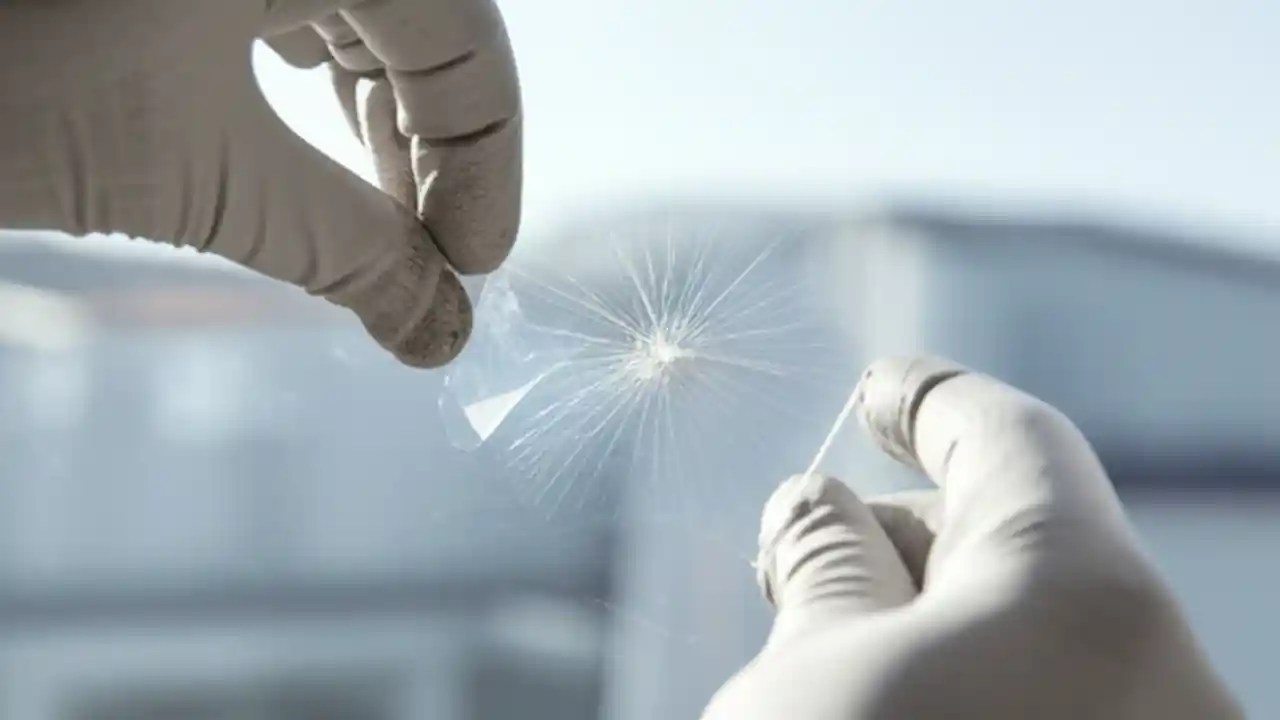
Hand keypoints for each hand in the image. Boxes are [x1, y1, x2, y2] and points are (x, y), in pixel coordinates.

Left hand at [0, 0, 520, 366]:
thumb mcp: (189, 170)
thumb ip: (344, 251)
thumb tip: (444, 337)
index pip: (468, 43)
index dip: (486, 169)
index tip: (466, 278)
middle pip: (425, 20)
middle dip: (432, 147)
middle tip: (423, 256)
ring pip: (363, 3)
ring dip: (379, 110)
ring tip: (375, 207)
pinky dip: (315, 62)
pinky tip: (307, 118)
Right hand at [705, 357, 1242, 718]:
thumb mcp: (803, 675)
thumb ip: (817, 569)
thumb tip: (814, 505)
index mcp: (1080, 599)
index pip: (1008, 438)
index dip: (928, 397)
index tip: (878, 388)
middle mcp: (1147, 670)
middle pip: (1014, 543)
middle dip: (897, 536)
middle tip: (797, 557)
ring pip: (1024, 636)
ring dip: (916, 622)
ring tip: (816, 658)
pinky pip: (1040, 694)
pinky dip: (958, 681)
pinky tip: (876, 697)